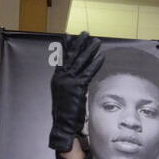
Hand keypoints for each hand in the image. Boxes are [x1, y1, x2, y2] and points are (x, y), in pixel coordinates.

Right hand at [49, 31, 103, 152]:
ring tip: (96, 41)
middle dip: (79, 43)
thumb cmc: (66, 113)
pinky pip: (88, 73)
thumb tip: (77, 79)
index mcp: (57, 78)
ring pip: (80, 62)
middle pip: (71, 56)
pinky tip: (101, 57)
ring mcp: (68, 82)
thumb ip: (70, 84)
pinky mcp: (77, 88)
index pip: (62, 58)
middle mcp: (61, 77)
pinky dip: (95, 64)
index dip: (67, 46)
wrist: (63, 125)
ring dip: (89, 50)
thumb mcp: (66, 95)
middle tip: (85, 33)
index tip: (70, 36)